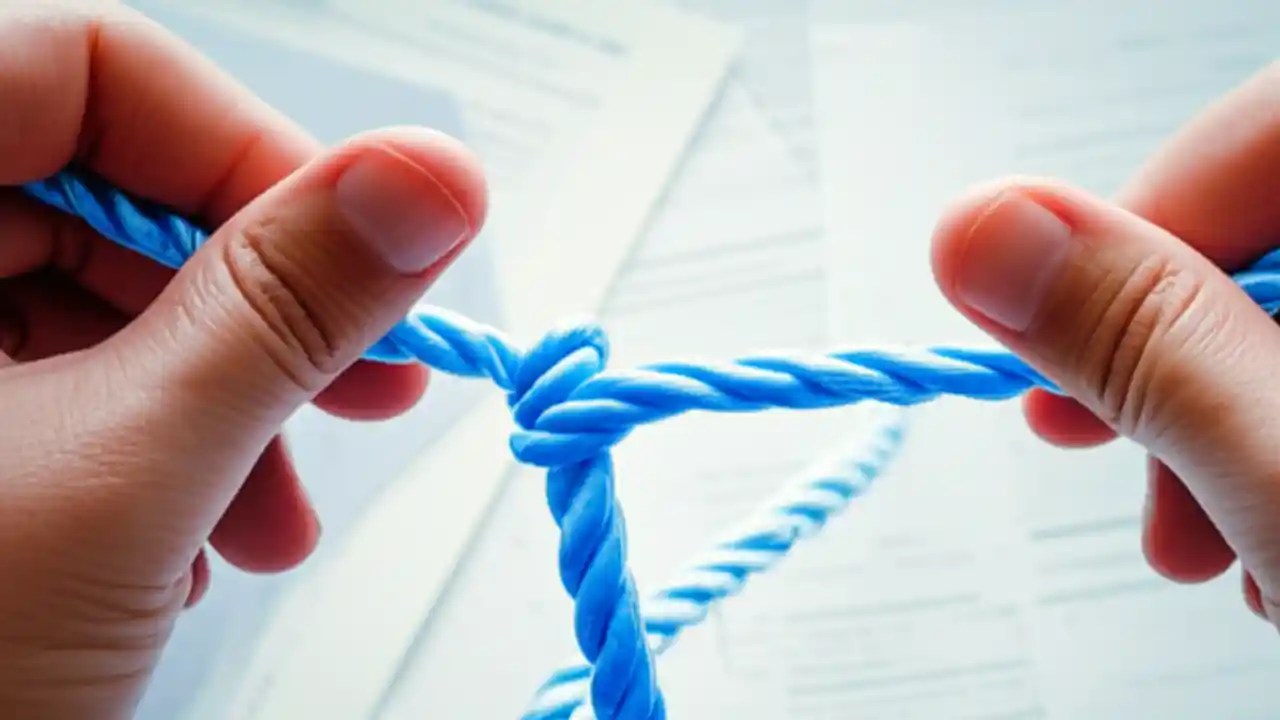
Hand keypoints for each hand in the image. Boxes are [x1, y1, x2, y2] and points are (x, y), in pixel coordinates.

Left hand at [0, 2, 484, 715]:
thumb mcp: (126, 476)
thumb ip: (287, 307)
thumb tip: (431, 183)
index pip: (75, 65)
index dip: (241, 142)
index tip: (366, 241)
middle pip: (102, 194)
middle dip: (257, 308)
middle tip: (366, 385)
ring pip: (102, 303)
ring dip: (223, 406)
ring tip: (268, 520)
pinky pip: (73, 387)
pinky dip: (161, 455)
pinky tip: (182, 550)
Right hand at [931, 63, 1279, 628]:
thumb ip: (1144, 343)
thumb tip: (980, 230)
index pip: (1260, 133)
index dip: (1125, 223)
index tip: (1026, 325)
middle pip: (1263, 231)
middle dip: (1165, 354)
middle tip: (1102, 451)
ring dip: (1214, 421)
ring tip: (1217, 548)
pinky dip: (1273, 440)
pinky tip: (1278, 536)